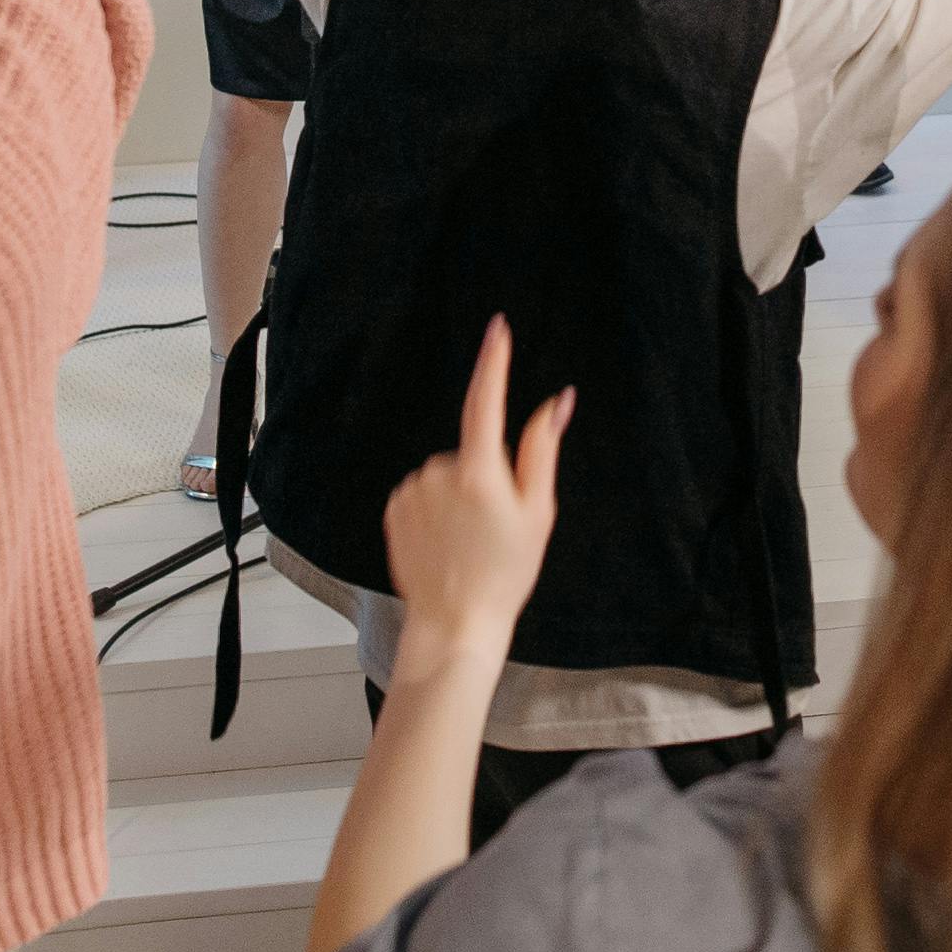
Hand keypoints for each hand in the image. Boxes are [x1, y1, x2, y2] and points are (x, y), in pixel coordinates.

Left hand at [380, 320, 572, 643]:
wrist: (455, 622)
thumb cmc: (506, 572)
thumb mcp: (537, 512)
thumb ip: (541, 450)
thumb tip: (557, 402)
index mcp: (480, 472)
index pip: (486, 402)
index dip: (493, 363)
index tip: (497, 330)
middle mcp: (439, 473)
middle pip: (472, 452)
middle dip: (484, 476)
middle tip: (495, 525)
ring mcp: (412, 490)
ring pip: (445, 475)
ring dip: (458, 497)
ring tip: (468, 541)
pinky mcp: (394, 508)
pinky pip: (422, 493)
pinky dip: (434, 510)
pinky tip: (445, 543)